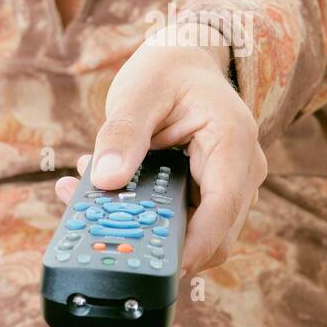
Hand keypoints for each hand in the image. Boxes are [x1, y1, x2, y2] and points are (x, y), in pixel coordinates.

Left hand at [54, 23, 266, 278]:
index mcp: (233, 142)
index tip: (158, 268)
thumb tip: (106, 179)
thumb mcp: (140, 90)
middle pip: (212, 234)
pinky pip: (181, 221)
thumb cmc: (169, 69)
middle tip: (102, 238)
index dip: (193, 246)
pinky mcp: (208, 194)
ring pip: (194, 233)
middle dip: (158, 244)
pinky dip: (145, 218)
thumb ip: (123, 133)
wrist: (186, 59)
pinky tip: (99, 196)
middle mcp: (241, 170)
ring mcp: (228, 185)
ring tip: (85, 203)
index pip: (222, 209)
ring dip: (145, 230)